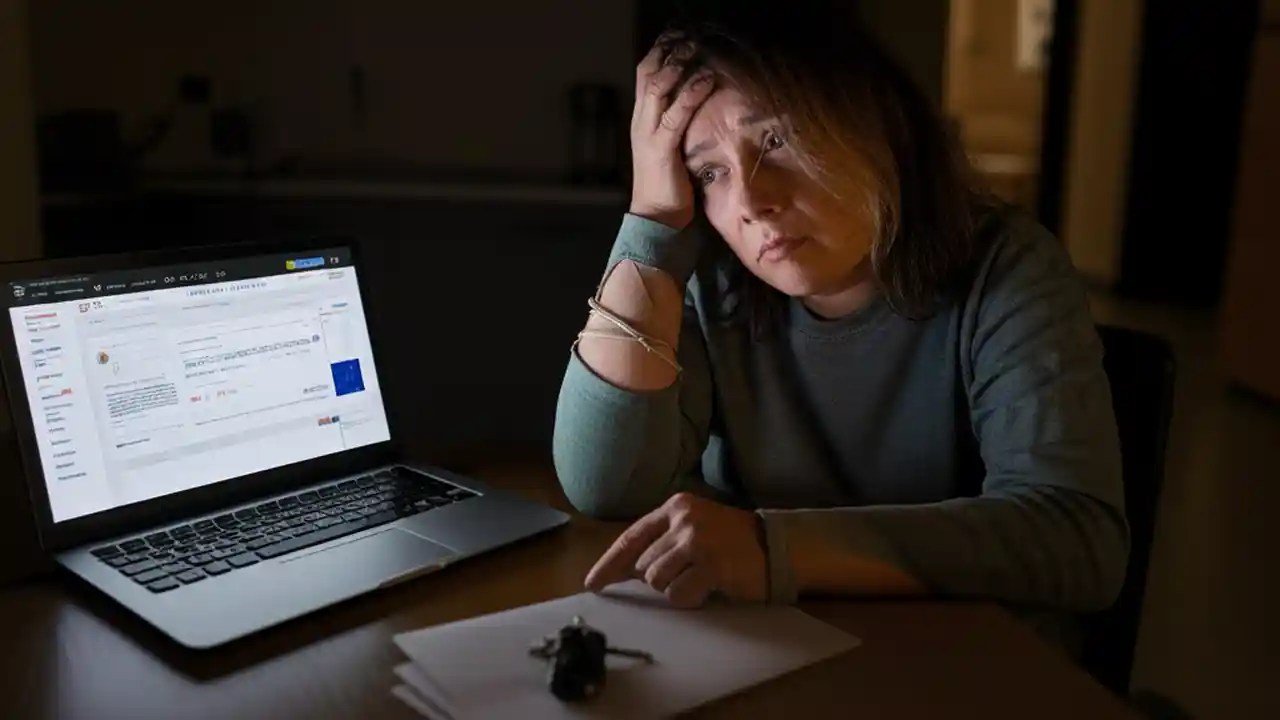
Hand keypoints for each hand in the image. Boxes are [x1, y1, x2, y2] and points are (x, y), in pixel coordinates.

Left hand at [585, 493, 767, 607]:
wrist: (775, 546)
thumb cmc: (731, 542)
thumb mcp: (692, 531)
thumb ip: (658, 545)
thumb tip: (618, 570)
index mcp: (675, 507)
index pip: (631, 537)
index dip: (609, 562)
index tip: (593, 583)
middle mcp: (683, 519)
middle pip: (644, 565)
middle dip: (659, 578)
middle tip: (688, 574)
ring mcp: (697, 541)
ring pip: (658, 581)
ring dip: (675, 588)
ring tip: (700, 579)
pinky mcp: (711, 565)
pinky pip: (679, 596)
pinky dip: (691, 599)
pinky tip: (710, 588)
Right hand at [628, 42, 714, 230]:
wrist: (655, 219)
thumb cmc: (668, 186)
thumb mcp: (671, 149)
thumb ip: (678, 127)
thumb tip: (699, 109)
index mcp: (642, 122)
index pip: (644, 77)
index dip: (659, 53)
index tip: (678, 38)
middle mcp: (641, 123)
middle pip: (647, 74)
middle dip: (667, 52)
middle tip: (688, 38)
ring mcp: (648, 135)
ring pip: (657, 89)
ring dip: (677, 65)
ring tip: (696, 49)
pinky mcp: (662, 149)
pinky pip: (676, 114)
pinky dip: (691, 94)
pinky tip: (707, 80)